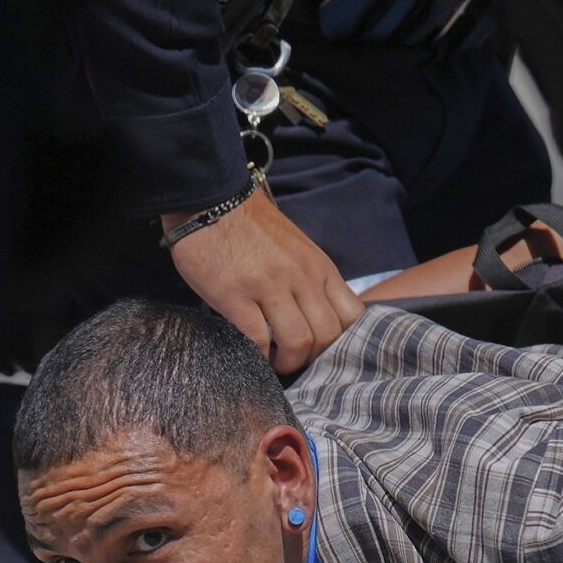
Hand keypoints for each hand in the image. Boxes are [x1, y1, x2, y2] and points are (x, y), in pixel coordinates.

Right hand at [165, 185, 365, 374]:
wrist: (210, 199)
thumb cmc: (252, 228)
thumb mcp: (298, 249)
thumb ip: (312, 279)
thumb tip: (321, 318)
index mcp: (319, 268)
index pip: (352, 316)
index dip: (342, 343)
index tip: (323, 349)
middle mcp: (300, 277)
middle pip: (328, 336)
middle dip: (313, 359)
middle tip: (295, 359)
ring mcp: (268, 285)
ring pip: (299, 342)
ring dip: (287, 362)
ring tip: (274, 362)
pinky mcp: (234, 294)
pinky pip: (257, 339)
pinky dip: (258, 356)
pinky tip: (251, 354)